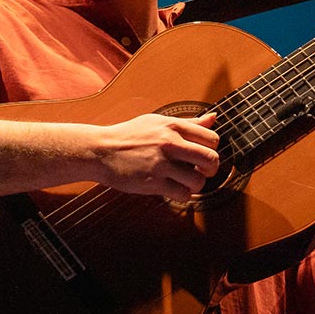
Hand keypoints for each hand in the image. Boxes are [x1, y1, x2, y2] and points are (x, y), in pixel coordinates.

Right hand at [93, 112, 218, 201]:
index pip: (212, 138)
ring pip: (199, 180)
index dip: (211, 149)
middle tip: (202, 172)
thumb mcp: (158, 122)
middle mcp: (170, 143)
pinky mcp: (153, 183)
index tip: (202, 156)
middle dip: (211, 169)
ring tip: (184, 182)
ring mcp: (162, 163)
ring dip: (195, 185)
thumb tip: (213, 117)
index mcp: (173, 126)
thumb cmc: (129, 136)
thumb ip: (188, 123)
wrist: (101, 150)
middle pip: (211, 159)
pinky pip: (183, 195)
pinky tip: (173, 189)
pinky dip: (183, 195)